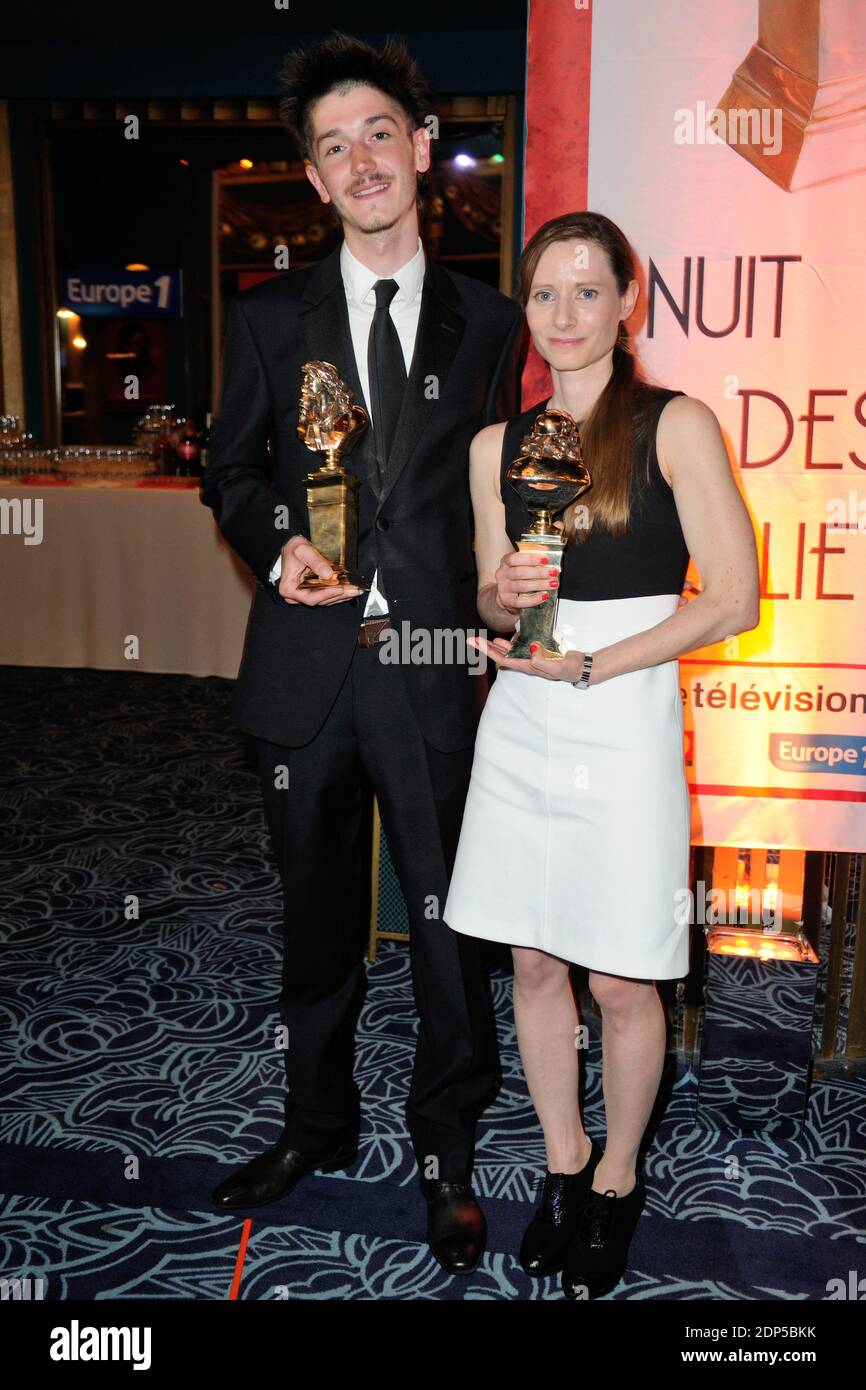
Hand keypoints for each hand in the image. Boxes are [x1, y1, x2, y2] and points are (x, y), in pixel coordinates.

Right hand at [277, 535, 363, 605]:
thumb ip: (316, 562)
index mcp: (289, 588)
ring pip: (326, 599)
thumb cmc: (293, 548)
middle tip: (354, 589)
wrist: (291, 546)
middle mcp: (296, 595)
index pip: (310, 598)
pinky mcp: (312, 592)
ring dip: (342, 595)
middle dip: (339, 595)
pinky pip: (327, 595)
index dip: (327, 595)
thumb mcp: (303, 550)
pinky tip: (349, 589)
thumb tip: (328, 574)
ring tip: (355, 589)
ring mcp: (305, 595)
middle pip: (321, 600)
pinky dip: (339, 592)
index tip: (340, 589)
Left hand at [467, 634, 585, 681]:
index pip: (502, 658)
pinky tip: (509, 636)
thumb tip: (530, 648)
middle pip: (501, 655)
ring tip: (484, 639)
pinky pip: (520, 647)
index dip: (487, 650)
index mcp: (527, 666)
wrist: (580, 668)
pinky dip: (511, 642)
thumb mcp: (556, 666)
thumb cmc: (569, 668)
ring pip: (508, 652)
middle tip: (471, 639)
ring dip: (496, 646)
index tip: (475, 642)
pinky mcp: (537, 653)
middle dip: (485, 647)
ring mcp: (531, 658)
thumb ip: (542, 660)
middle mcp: (526, 662)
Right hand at [494, 545, 560, 614]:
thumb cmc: (518, 578)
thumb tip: (547, 556)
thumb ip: (533, 561)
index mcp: (506, 562)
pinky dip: (534, 599)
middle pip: (520, 572)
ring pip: (521, 586)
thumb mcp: (522, 566)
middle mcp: (502, 574)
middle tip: (553, 572)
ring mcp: (503, 588)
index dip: (531, 558)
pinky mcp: (506, 601)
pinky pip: (520, 601)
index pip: (515, 558)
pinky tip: (544, 596)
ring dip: (540, 584)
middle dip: (539, 572)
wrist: (507, 594)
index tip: (545, 559)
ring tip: (553, 584)